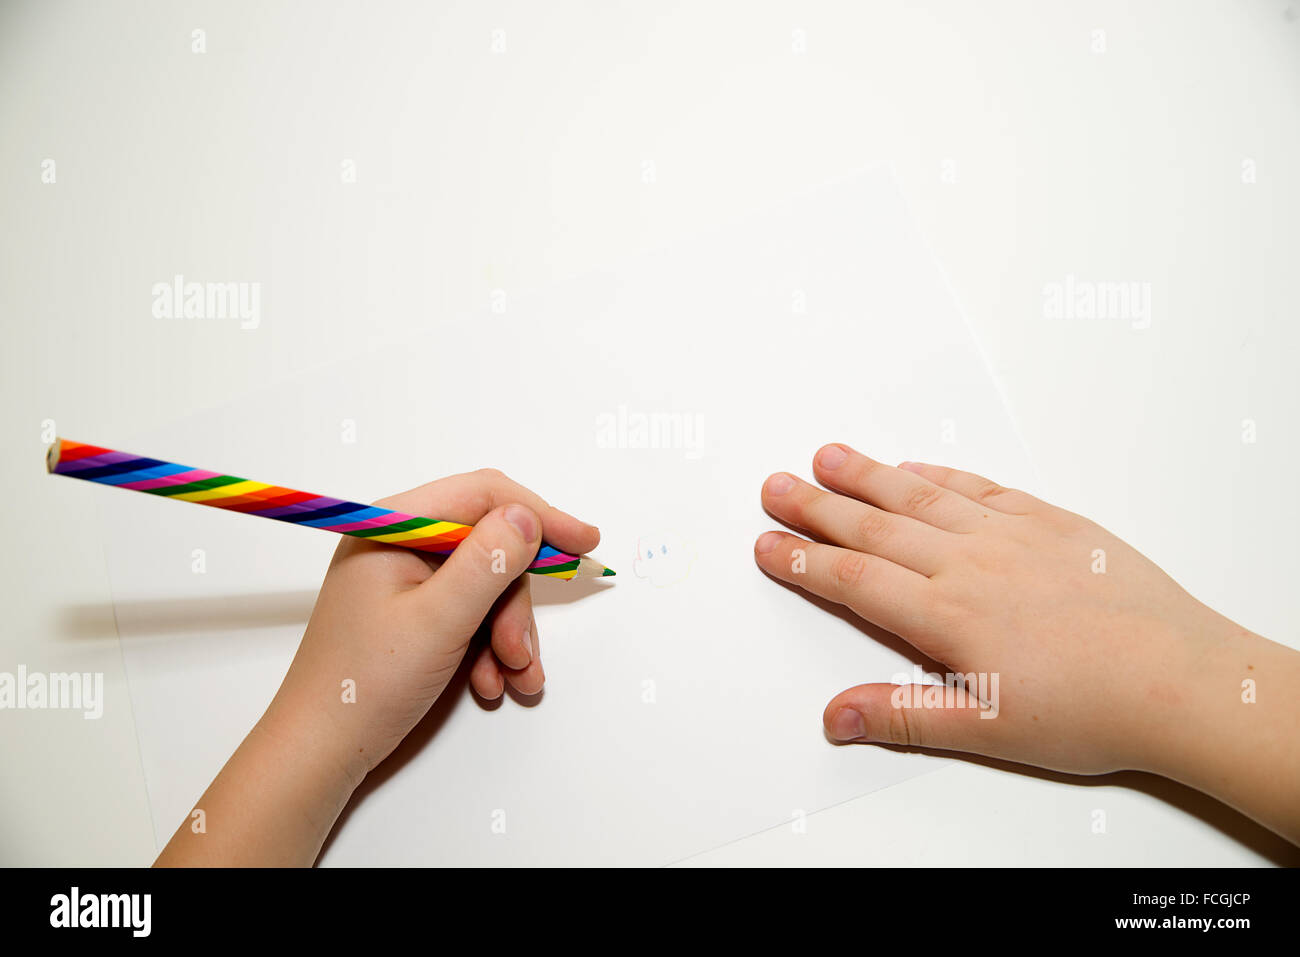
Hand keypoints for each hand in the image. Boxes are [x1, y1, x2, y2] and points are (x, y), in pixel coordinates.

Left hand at [156, 468, 598, 864]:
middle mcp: (400, 545)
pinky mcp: (413, 616)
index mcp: (394, 526)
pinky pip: (470, 616)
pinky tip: (490, 684)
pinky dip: (489, 649)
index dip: (538, 514)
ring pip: (486, 588)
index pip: (482, 495)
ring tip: (511, 678)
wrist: (320, 753)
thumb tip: (528, 516)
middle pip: (489, 548)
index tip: (584, 543)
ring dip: (508, 634)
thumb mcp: (438, 620)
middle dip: (514, 602)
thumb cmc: (366, 683)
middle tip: (520, 652)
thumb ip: (487, 563)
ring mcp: (406, 581)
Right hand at [754, 443, 1299, 841]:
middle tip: (775, 486)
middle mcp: (971, 563)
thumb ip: (903, 716)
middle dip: (816, 506)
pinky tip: (916, 467)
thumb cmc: (1092, 710)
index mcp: (948, 615)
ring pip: (920, 495)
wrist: (1182, 681)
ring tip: (828, 457)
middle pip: (874, 527)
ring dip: (868, 475)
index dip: (803, 560)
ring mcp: (1011, 535)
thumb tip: (838, 716)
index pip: (854, 579)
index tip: (768, 544)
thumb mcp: (987, 731)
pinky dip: (941, 473)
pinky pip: (981, 487)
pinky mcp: (1051, 522)